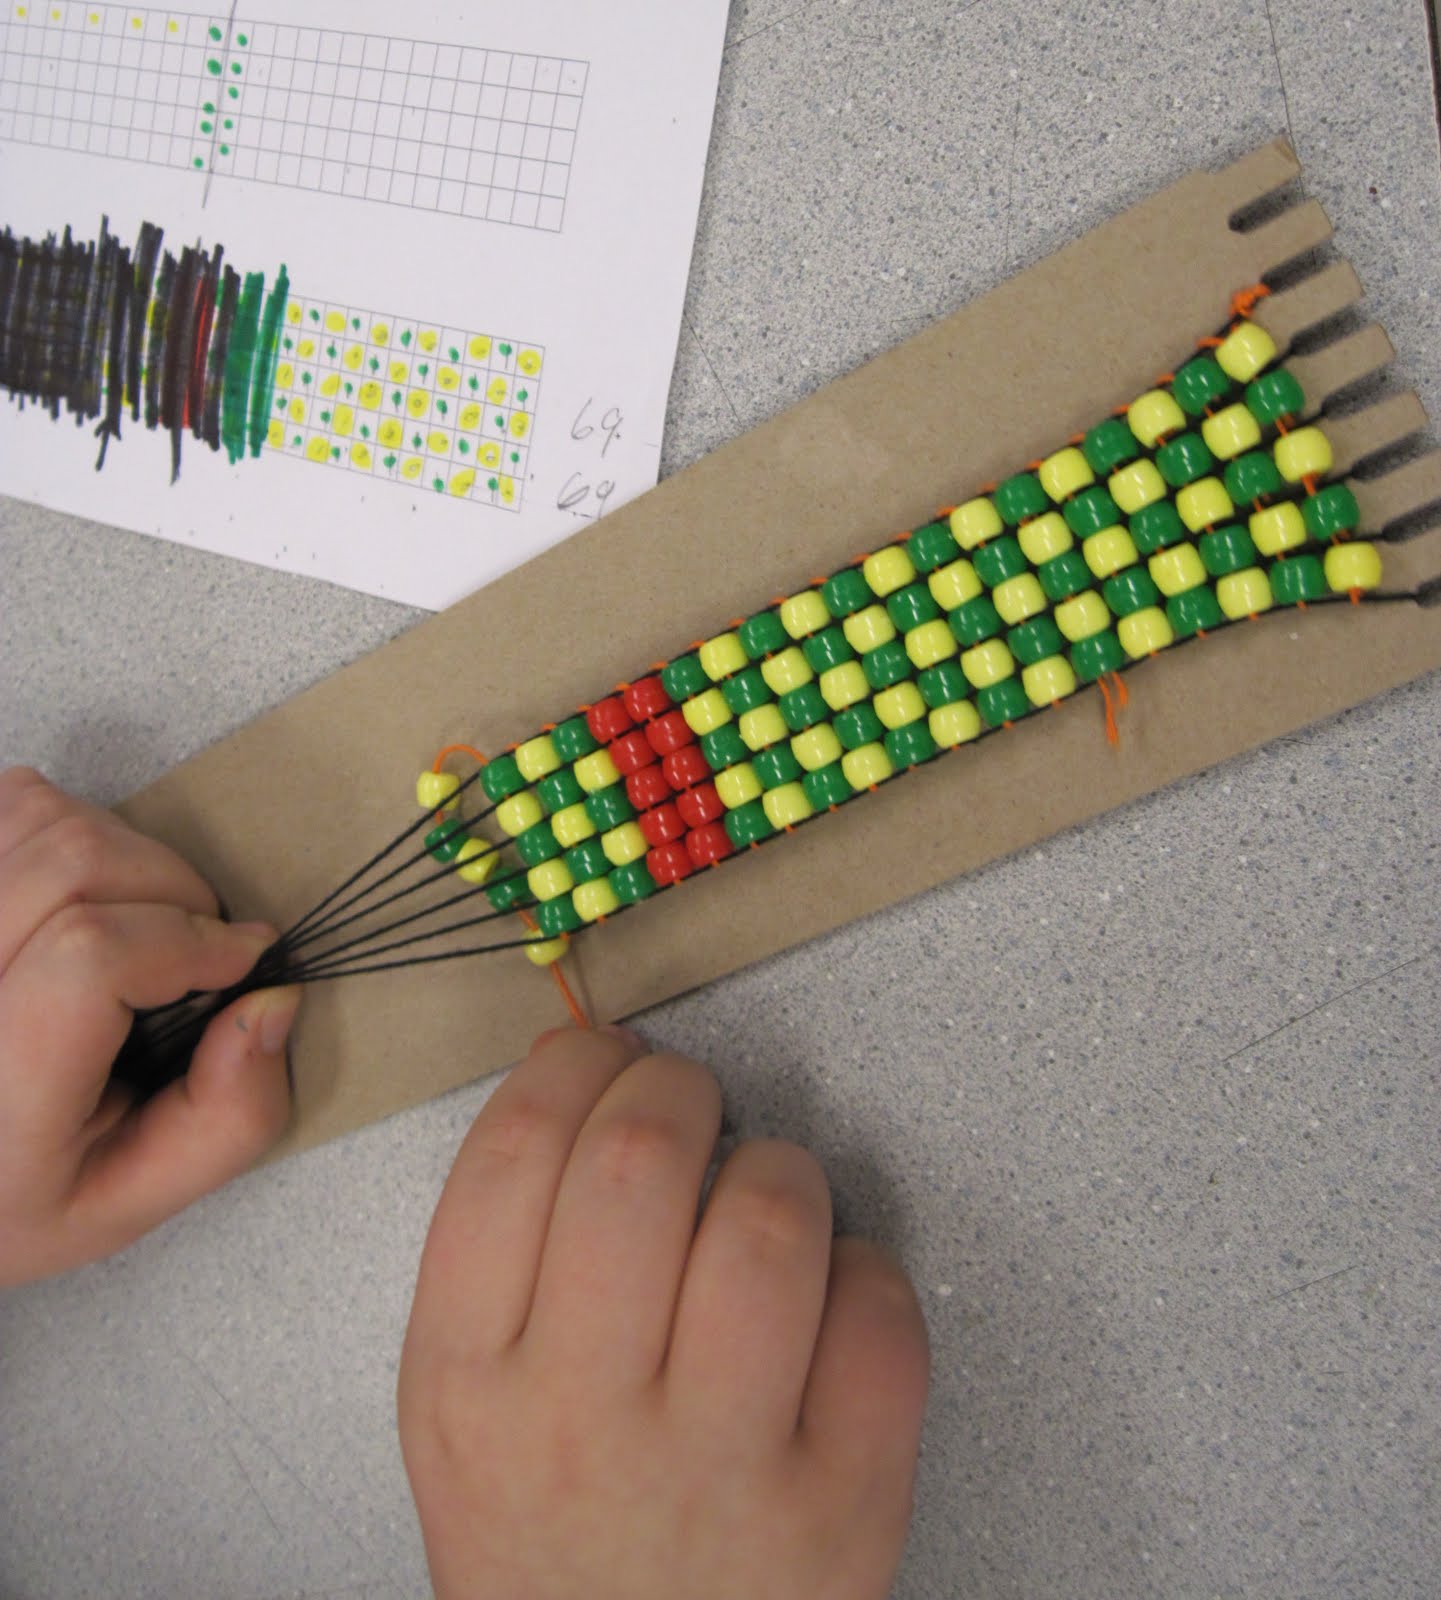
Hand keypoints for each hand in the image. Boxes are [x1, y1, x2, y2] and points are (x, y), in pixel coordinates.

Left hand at [0, 768, 298, 1285]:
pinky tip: (86, 893)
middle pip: (73, 863)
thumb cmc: (13, 1194)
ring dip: (128, 853)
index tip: (241, 962)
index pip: (89, 956)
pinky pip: (14, 802)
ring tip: (145, 918)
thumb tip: (273, 1000)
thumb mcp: (129, 1202)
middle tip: (199, 945)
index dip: (189, 941)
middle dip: (174, 889)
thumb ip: (227, 1118)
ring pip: (43, 817)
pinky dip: (69, 827)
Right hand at [399, 1026, 928, 1599]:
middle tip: (690, 1105)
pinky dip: (864, 1274)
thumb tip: (578, 1063)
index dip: (574, 1065)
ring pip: (766, 1221)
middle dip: (678, 1089)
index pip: (510, 1154)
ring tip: (763, 1200)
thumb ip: (497, 1242)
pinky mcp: (839, 1504)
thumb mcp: (464, 1405)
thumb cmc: (552, 1538)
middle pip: (638, 1161)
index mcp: (467, 1383)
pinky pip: (877, 1316)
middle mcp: (581, 1420)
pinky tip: (828, 1301)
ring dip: (777, 1171)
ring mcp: (717, 1469)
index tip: (606, 1059)